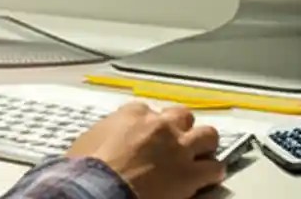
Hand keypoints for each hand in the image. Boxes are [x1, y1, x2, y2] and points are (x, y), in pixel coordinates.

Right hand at [66, 102, 225, 198]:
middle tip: (176, 142)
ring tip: (200, 156)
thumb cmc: (86, 171)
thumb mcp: (86, 143)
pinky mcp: (189, 174)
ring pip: (207, 136)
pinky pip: (214, 168)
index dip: (149, 124)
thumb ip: (103, 136)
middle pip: (182, 116)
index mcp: (131, 115)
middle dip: (181, 128)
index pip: (147, 110)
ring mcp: (178, 148)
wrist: (97, 190)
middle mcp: (159, 125)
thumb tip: (99, 145)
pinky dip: (212, 174)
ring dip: (204, 146)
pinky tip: (207, 179)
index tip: (146, 135)